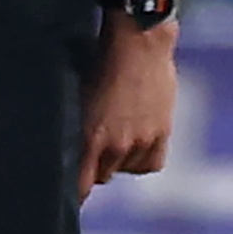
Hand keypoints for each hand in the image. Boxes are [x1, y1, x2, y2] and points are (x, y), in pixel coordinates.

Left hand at [82, 24, 177, 190]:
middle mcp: (116, 145)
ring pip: (126, 169)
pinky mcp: (162, 132)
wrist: (139, 42)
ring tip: (117, 136)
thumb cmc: (100, 62)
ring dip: (120, 159)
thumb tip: (74, 154)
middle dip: (96, 165)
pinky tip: (137, 142)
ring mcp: (141, 140)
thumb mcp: (79, 99)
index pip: (81, 186)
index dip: (75, 191)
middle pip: (102, 176)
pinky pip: (150, 163)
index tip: (70, 191)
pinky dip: (142, 158)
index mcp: (90, 137)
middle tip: (94, 147)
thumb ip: (79, 131)